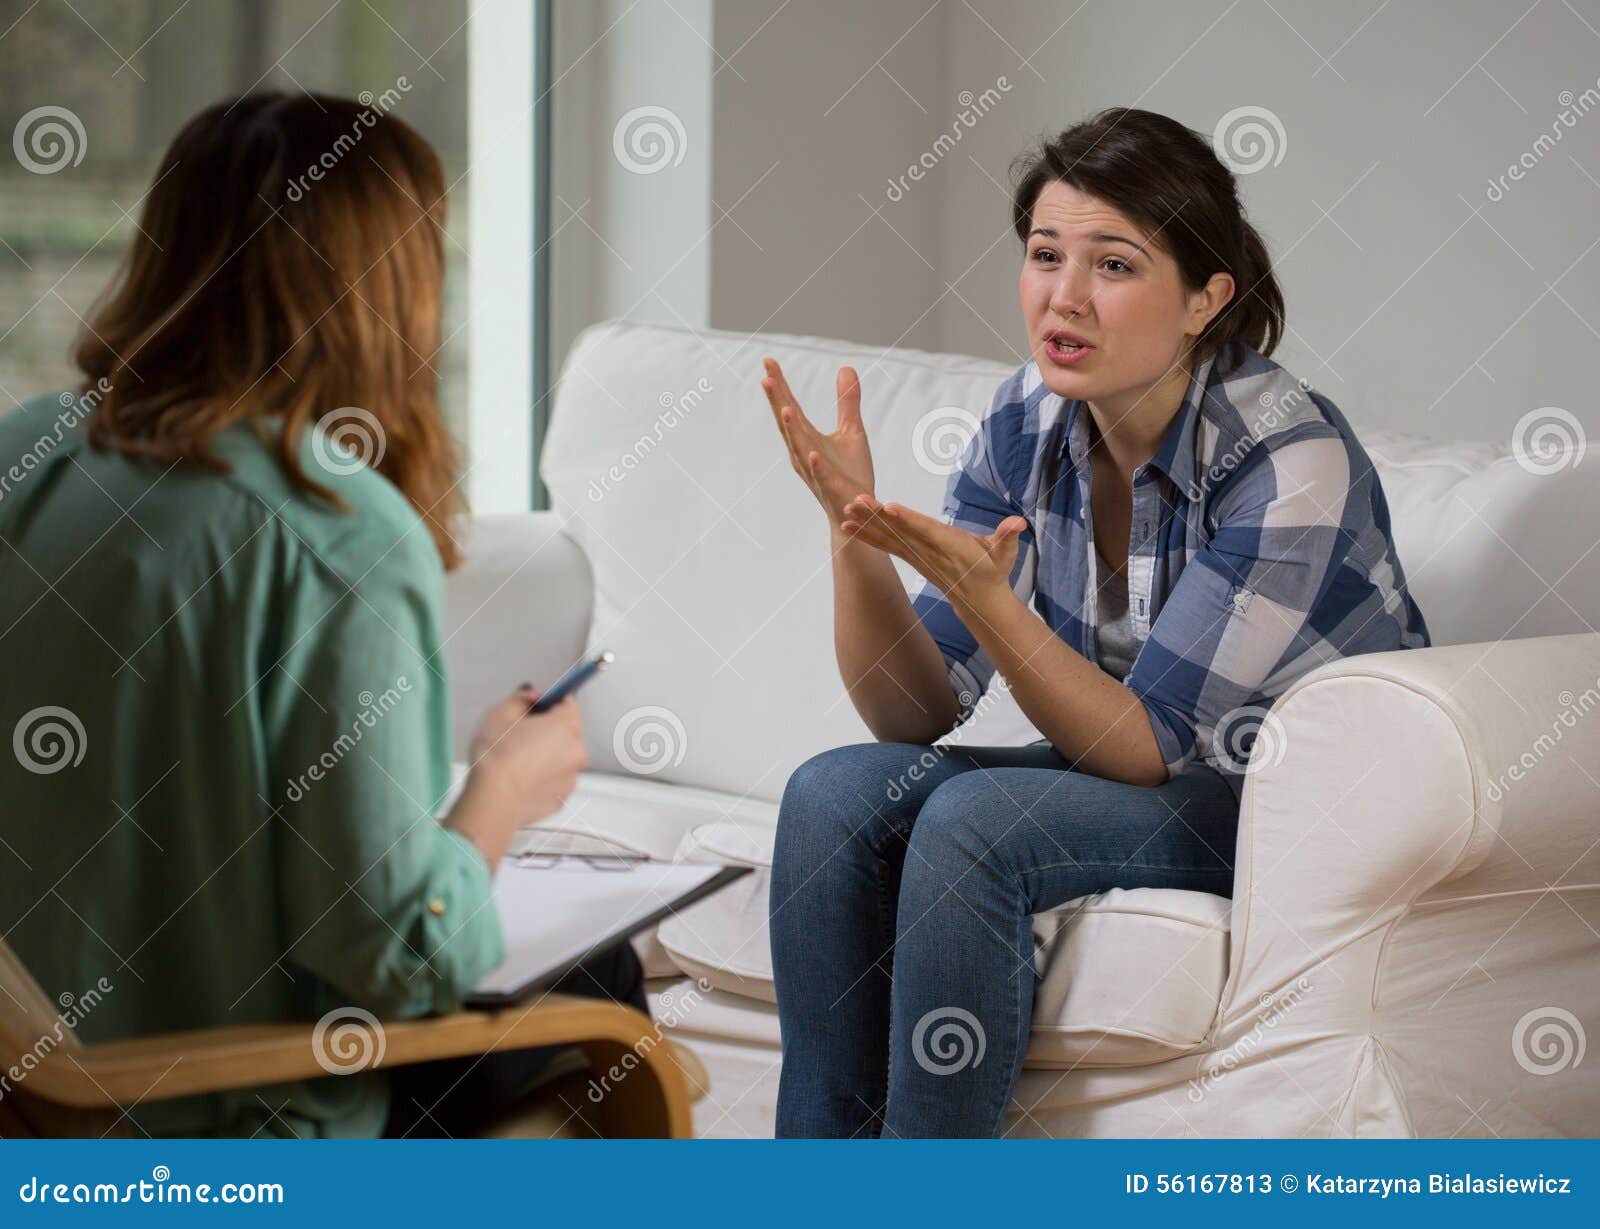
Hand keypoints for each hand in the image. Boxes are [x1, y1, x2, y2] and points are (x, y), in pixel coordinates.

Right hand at [450, 687, 587, 862]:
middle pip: (567, 731)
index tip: (537, 706)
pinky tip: (521, 778)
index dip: (550, 702)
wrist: (493, 802)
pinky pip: (555, 780)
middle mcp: (576, 751)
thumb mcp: (499, 714)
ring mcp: (571, 777)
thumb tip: (530, 695)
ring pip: (561, 758)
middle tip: (520, 736)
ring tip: (517, 761)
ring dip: (546, 755)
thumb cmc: (496, 759)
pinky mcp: (562, 798)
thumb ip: (520, 698)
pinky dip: (543, 778)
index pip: (569, 702)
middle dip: (547, 730)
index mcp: (565, 726)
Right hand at [760, 357, 874, 533]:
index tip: (768, 361)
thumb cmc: (850, 474)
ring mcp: (815, 472)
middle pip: (788, 423)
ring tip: (785, 408)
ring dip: (791, 430)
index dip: (780, 385)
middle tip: (766, 376)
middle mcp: (804, 453)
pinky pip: (821, 476)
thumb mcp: (852, 431)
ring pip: (799, 448)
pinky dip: (816, 464)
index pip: (791, 406)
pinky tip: (813, 452)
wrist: (855, 513)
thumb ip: (847, 401)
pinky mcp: (831, 489)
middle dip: (777, 401)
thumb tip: (845, 367)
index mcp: (807, 438)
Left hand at [840, 493, 1026, 607]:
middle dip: (877, 517)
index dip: (908, 519)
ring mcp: (918, 556)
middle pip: (900, 531)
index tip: (890, 508)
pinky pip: (885, 545)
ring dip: (865, 524)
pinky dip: (866, 535)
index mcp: (951, 546)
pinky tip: (847, 526)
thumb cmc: (994, 571)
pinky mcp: (912, 558)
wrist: (980, 601)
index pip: (927, 530)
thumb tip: (1018, 524)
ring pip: (888, 537)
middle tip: (854, 502)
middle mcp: (930, 551)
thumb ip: (1008, 537)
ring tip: (845, 511)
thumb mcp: (1005, 554)